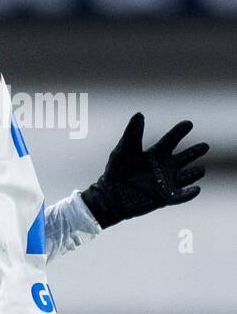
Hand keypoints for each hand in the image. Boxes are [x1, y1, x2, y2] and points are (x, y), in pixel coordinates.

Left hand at [80, 113, 207, 227]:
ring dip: (195, 173)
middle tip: (204, 146)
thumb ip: (132, 134)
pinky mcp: (165, 198)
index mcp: (156, 153)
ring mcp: (167, 182)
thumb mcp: (123, 151)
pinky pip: (181, 196)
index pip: (172, 139)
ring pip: (188, 176)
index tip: (188, 123)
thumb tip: (139, 114)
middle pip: (186, 156)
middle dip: (196, 151)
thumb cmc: (116, 171)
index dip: (180, 131)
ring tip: (200, 170)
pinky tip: (195, 189)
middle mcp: (165, 166)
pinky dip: (189, 194)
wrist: (110, 197)